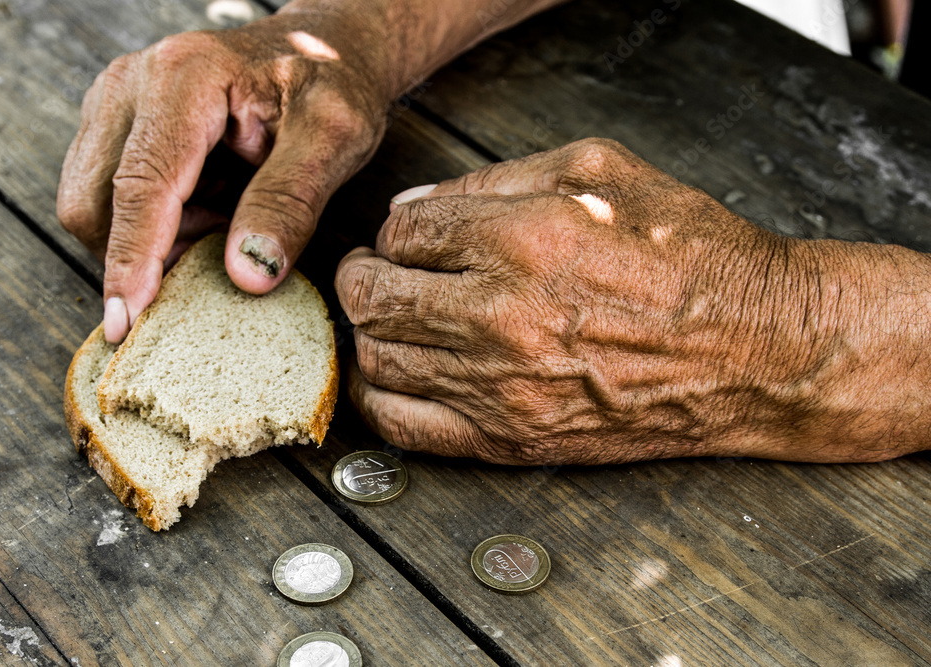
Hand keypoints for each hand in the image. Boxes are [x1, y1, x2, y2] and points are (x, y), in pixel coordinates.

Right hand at [58, 12, 388, 341]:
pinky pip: (107, 198)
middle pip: (97, 202)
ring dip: (151, 241)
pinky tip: (207, 210)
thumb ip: (290, 202)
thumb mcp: (334, 138)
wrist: (319, 47)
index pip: (141, 185)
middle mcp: (131, 83)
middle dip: (146, 254)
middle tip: (222, 251)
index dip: (132, 260)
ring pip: (93, 206)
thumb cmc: (330, 83)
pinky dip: (153, 226)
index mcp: (184, 79)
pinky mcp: (115, 125)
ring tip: (222, 220)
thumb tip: (247, 276)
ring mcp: (114, 103)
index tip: (126, 323)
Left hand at [336, 139, 930, 464]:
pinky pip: (405, 427)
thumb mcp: (603, 171)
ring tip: (392, 319)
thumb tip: (418, 203)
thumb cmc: (692, 257)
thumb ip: (498, 178)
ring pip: (378, 358)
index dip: (394, 230)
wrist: (754, 351)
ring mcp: (502, 386)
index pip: (401, 232)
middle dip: (363, 276)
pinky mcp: (512, 439)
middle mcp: (501, 315)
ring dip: (371, 332)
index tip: (408, 238)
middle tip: (376, 272)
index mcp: (522, 239)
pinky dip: (379, 399)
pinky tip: (392, 376)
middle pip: (373, 296)